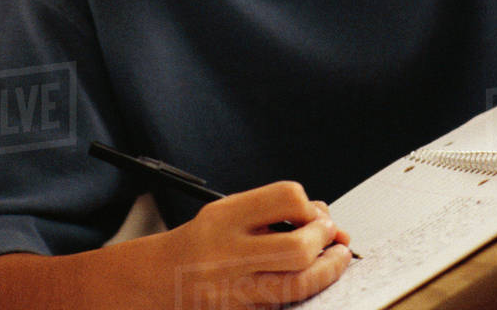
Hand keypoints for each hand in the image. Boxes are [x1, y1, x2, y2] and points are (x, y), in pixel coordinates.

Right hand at [161, 181, 351, 307]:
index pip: (285, 198)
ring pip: (297, 286)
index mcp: (227, 217)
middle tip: (333, 237)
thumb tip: (326, 218)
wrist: (159, 279)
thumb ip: (274, 210)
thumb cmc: (203, 241)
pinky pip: (285, 306)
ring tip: (337, 259)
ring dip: (328, 271)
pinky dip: (307, 294)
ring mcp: (233, 292)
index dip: (309, 206)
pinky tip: (313, 283)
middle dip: (325, 240)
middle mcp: (228, 254)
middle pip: (297, 248)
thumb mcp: (230, 211)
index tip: (316, 213)